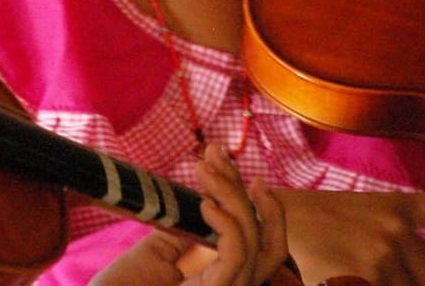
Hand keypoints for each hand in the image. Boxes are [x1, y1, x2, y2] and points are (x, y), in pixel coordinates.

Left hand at [90, 144, 288, 285]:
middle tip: (216, 152)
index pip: (257, 241)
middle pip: (266, 240)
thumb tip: (203, 198)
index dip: (246, 196)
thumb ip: (183, 232)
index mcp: (222, 281)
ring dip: (233, 197)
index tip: (224, 158)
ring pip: (256, 243)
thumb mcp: (157, 256)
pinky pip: (237, 257)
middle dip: (241, 189)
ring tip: (205, 170)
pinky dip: (228, 225)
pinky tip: (206, 203)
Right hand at [277, 188, 424, 285]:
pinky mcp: (362, 281)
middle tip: (382, 282)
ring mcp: (380, 258)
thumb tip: (423, 278)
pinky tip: (341, 283)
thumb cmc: (310, 224)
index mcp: (395, 205)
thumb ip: (392, 237)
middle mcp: (394, 229)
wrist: (268, 224)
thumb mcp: (357, 215)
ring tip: (352, 277)